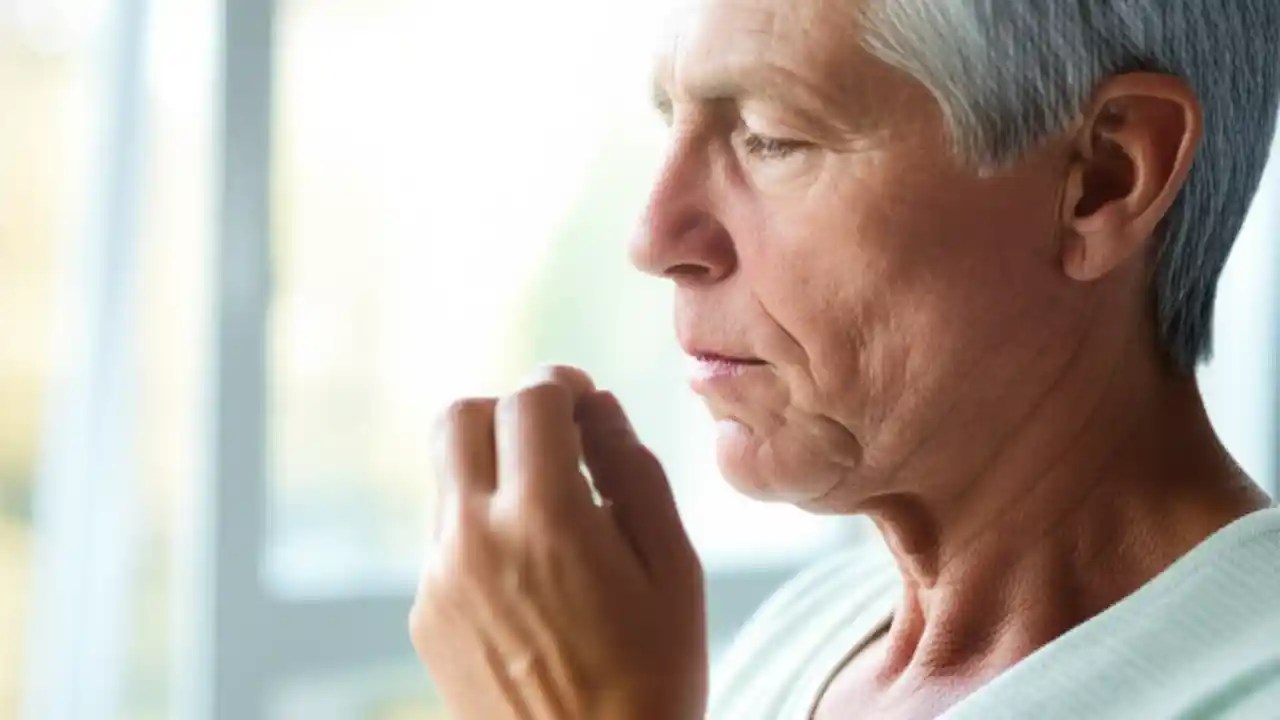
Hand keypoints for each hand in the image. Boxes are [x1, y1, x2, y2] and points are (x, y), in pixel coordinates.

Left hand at [409, 366, 707, 719]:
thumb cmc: (653, 675)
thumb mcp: (672, 566)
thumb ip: (633, 470)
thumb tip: (599, 407)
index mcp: (545, 519)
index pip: (527, 400)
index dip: (559, 384)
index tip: (582, 399)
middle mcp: (474, 539)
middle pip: (457, 418)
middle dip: (507, 411)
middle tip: (555, 439)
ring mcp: (439, 580)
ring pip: (448, 479)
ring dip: (494, 471)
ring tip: (553, 519)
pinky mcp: (426, 616)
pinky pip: (446, 538)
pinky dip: (483, 527)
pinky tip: (533, 577)